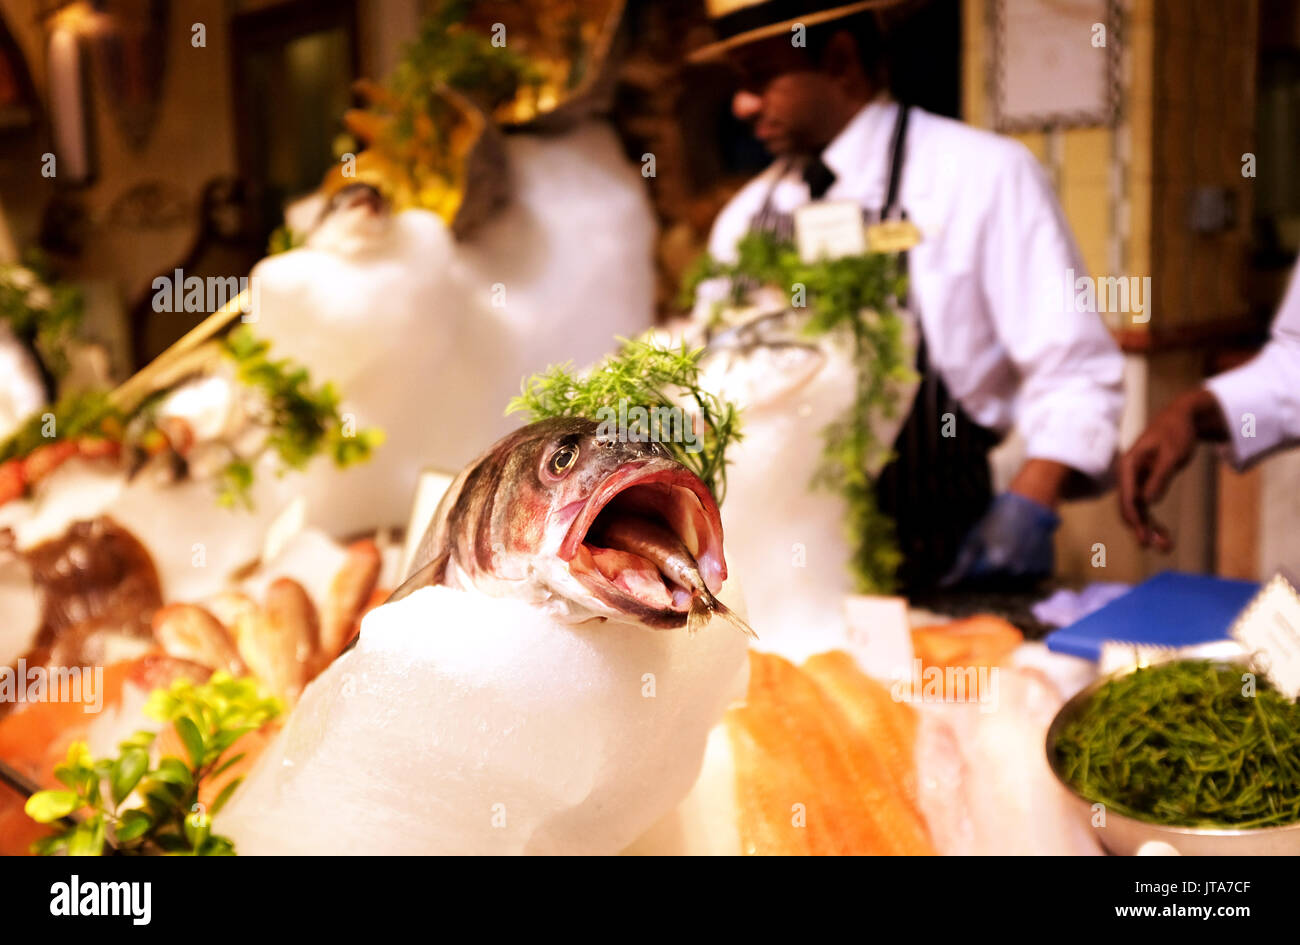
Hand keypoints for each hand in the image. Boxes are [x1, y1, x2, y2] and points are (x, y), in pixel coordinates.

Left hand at [941, 492, 1059, 586]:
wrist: (1029, 506)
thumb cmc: (995, 522)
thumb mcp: (973, 541)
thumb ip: (960, 567)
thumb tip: (942, 586)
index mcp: (996, 565)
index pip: (976, 583)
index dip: (974, 570)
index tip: (978, 555)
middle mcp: (1016, 573)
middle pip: (994, 586)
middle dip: (989, 574)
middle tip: (995, 550)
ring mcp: (1033, 573)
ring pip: (1012, 585)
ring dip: (1007, 574)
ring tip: (1009, 550)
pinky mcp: (1045, 572)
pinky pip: (1028, 581)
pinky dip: (1023, 572)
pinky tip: (1022, 553)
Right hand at [1118, 388, 1227, 550]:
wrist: (1180, 420)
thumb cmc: (1175, 433)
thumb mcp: (1171, 455)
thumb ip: (1159, 477)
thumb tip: (1148, 502)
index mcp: (1128, 467)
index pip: (1127, 498)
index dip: (1135, 520)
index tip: (1143, 539)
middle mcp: (1128, 476)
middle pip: (1130, 508)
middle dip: (1142, 529)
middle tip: (1158, 547)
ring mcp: (1136, 481)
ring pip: (1138, 511)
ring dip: (1149, 529)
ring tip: (1166, 546)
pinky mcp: (1146, 484)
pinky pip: (1146, 508)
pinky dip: (1154, 522)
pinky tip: (1164, 535)